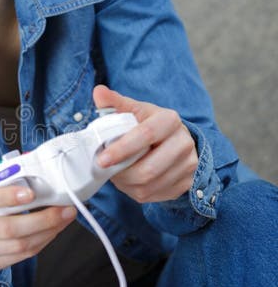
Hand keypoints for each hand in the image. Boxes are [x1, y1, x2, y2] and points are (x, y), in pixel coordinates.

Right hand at [0, 137, 76, 286]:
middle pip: (8, 228)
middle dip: (41, 220)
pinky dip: (41, 243)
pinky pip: (21, 256)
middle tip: (65, 208)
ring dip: (47, 232)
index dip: (7, 197)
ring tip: (65, 217)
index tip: (30, 192)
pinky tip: (54, 230)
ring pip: (18, 245)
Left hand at [93, 85, 197, 203]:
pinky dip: (136, 191)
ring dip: (126, 184)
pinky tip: (131, 181)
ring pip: (148, 185)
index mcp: (169, 120)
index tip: (102, 159)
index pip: (145, 135)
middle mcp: (184, 142)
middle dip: (121, 173)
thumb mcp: (135, 111)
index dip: (122, 149)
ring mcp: (188, 165)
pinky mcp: (186, 183)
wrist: (176, 142)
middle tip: (107, 170)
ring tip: (118, 174)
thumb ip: (115, 104)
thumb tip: (98, 91)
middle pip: (148, 168)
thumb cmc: (149, 126)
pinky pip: (153, 195)